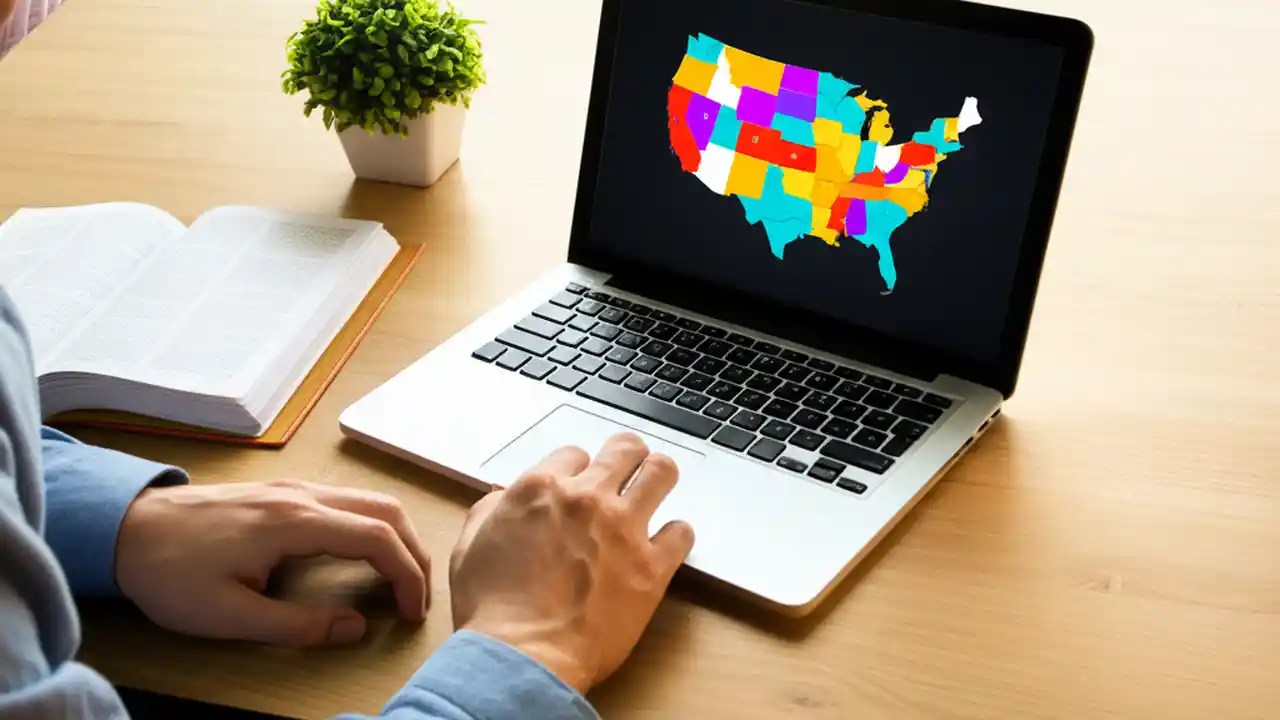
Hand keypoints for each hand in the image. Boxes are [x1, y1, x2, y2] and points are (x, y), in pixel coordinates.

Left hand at [116, 480, 430, 647]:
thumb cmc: (170, 573)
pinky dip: (374, 527)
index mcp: (294, 521)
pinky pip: (348, 501)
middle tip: (418, 597)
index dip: (407, 574)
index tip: (413, 611)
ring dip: (397, 537)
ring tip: (400, 580)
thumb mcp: (229, 616)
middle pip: (386, 510)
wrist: (125, 528)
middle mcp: (302, 494)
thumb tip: (356, 629)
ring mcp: (294, 487)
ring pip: (370, 500)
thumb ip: (297, 625)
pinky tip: (365, 556)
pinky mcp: (284, 491)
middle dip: (414, 553)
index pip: (377, 537)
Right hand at [448, 433, 694, 693]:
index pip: (574, 455)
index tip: (578, 487)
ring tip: (656, 488)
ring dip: (658, 478)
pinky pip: (682, 533)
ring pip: (661, 473)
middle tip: (627, 471)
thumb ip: (490, 512)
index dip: (576, 471)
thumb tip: (503, 497)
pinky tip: (666, 545)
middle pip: (625, 449)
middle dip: (626, 456)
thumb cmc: (491, 611)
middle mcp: (587, 499)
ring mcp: (624, 529)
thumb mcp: (469, 549)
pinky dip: (676, 535)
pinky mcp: (652, 567)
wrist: (521, 657)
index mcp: (541, 489)